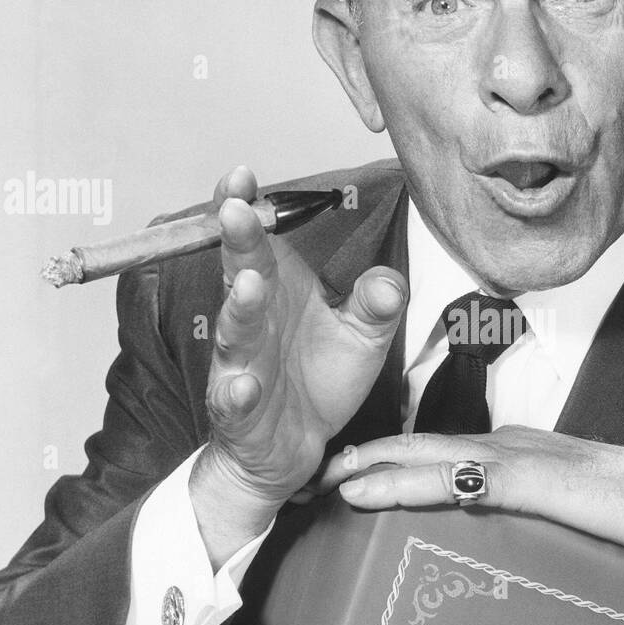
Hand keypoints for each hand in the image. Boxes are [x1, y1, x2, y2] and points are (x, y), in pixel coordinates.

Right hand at [188, 165, 406, 565]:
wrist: (293, 449)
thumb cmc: (317, 379)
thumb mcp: (361, 338)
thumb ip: (377, 305)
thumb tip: (389, 282)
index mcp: (277, 291)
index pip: (258, 240)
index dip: (248, 206)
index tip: (245, 175)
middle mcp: (252, 322)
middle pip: (239, 273)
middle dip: (237, 240)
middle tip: (235, 208)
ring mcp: (241, 366)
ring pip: (234, 333)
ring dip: (239, 308)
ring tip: (248, 284)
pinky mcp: (240, 411)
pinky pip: (235, 399)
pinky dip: (237, 391)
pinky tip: (244, 384)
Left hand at [322, 426, 623, 581]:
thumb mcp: (590, 528)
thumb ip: (551, 533)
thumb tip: (524, 565)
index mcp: (535, 455)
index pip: (451, 453)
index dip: (397, 460)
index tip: (352, 479)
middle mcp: (524, 446)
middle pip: (425, 446)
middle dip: (367, 456)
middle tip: (315, 475)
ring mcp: (528, 458)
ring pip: (427, 454)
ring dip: (368, 463)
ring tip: (320, 477)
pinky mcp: (536, 480)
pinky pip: (453, 478)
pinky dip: (399, 481)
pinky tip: (361, 491)